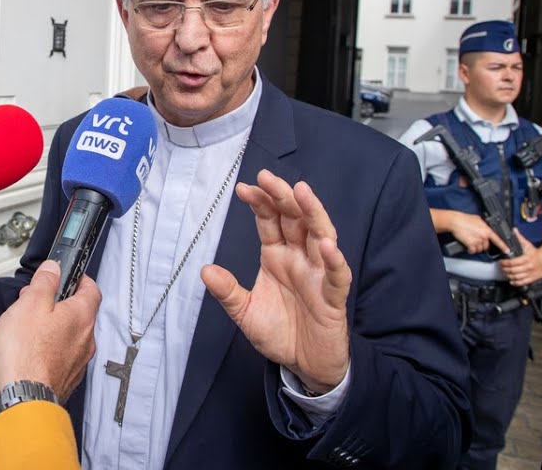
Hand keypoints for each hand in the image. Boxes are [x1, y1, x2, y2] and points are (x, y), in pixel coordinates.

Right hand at [0, 260, 101, 401]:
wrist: (22, 397)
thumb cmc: (25, 354)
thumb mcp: (31, 303)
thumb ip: (45, 282)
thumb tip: (53, 269)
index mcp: (82, 316)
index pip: (91, 289)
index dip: (79, 279)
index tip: (68, 275)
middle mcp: (86, 340)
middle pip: (79, 313)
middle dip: (59, 303)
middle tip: (37, 299)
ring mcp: (77, 362)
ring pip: (70, 336)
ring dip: (53, 327)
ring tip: (28, 325)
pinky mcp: (65, 378)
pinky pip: (61, 356)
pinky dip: (49, 348)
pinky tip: (29, 350)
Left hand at [201, 170, 351, 392]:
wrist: (304, 365)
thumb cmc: (279, 333)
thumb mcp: (245, 312)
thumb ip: (228, 292)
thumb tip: (205, 270)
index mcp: (277, 256)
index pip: (270, 221)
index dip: (260, 203)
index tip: (244, 188)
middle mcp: (299, 258)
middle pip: (295, 220)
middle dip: (282, 197)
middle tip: (268, 177)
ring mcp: (318, 275)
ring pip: (320, 236)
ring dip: (312, 213)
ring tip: (302, 192)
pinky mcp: (333, 297)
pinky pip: (336, 275)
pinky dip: (334, 260)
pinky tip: (327, 246)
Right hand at [444, 211, 511, 255]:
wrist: (456, 221)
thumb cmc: (465, 219)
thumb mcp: (479, 219)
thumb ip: (484, 225)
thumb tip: (486, 227)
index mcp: (487, 230)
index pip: (498, 240)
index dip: (504, 247)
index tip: (507, 251)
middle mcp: (484, 236)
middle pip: (486, 246)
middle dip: (482, 245)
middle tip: (476, 240)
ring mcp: (477, 241)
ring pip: (479, 249)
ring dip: (475, 247)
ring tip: (470, 240)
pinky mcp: (470, 244)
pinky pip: (472, 251)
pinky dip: (470, 249)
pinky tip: (467, 244)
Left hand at [499, 229, 541, 285]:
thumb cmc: (535, 253)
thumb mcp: (527, 244)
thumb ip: (519, 238)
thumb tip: (514, 230)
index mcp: (527, 258)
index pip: (512, 262)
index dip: (504, 263)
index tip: (501, 262)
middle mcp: (529, 266)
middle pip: (513, 270)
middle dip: (505, 269)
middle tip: (501, 267)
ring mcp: (531, 273)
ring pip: (517, 277)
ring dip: (509, 276)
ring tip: (505, 272)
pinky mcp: (533, 278)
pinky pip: (523, 282)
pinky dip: (515, 282)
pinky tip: (511, 280)